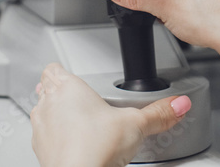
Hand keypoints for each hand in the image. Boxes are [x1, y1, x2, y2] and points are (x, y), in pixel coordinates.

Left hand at [30, 63, 191, 166]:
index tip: (71, 73)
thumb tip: (178, 104)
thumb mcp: (135, 125)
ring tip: (78, 123)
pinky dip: (56, 139)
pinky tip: (74, 146)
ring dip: (55, 115)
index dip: (62, 69)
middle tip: (80, 99)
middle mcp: (49, 105)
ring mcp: (41, 129)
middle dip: (60, 92)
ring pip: (42, 113)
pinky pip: (44, 138)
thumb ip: (158, 113)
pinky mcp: (41, 152)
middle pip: (46, 88)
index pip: (53, 68)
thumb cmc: (95, 147)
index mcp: (67, 88)